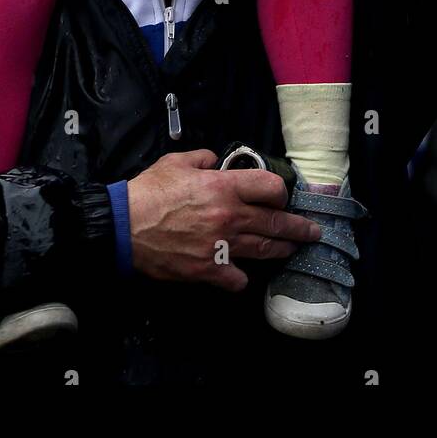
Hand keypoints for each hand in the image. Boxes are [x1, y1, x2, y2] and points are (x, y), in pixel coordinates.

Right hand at [125, 149, 320, 290]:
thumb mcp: (177, 162)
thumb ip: (204, 159)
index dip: (280, 192)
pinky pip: (238, 279)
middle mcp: (229, 217)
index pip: (271, 187)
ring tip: (292, 250)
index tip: (280, 197)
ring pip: (265, 250)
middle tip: (313, 232)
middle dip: (300, 228)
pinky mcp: (208, 270)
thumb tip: (217, 162)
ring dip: (282, 250)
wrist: (123, 226)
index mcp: (224, 187)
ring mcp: (221, 246)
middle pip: (277, 223)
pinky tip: (242, 273)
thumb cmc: (149, 191)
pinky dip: (242, 277)